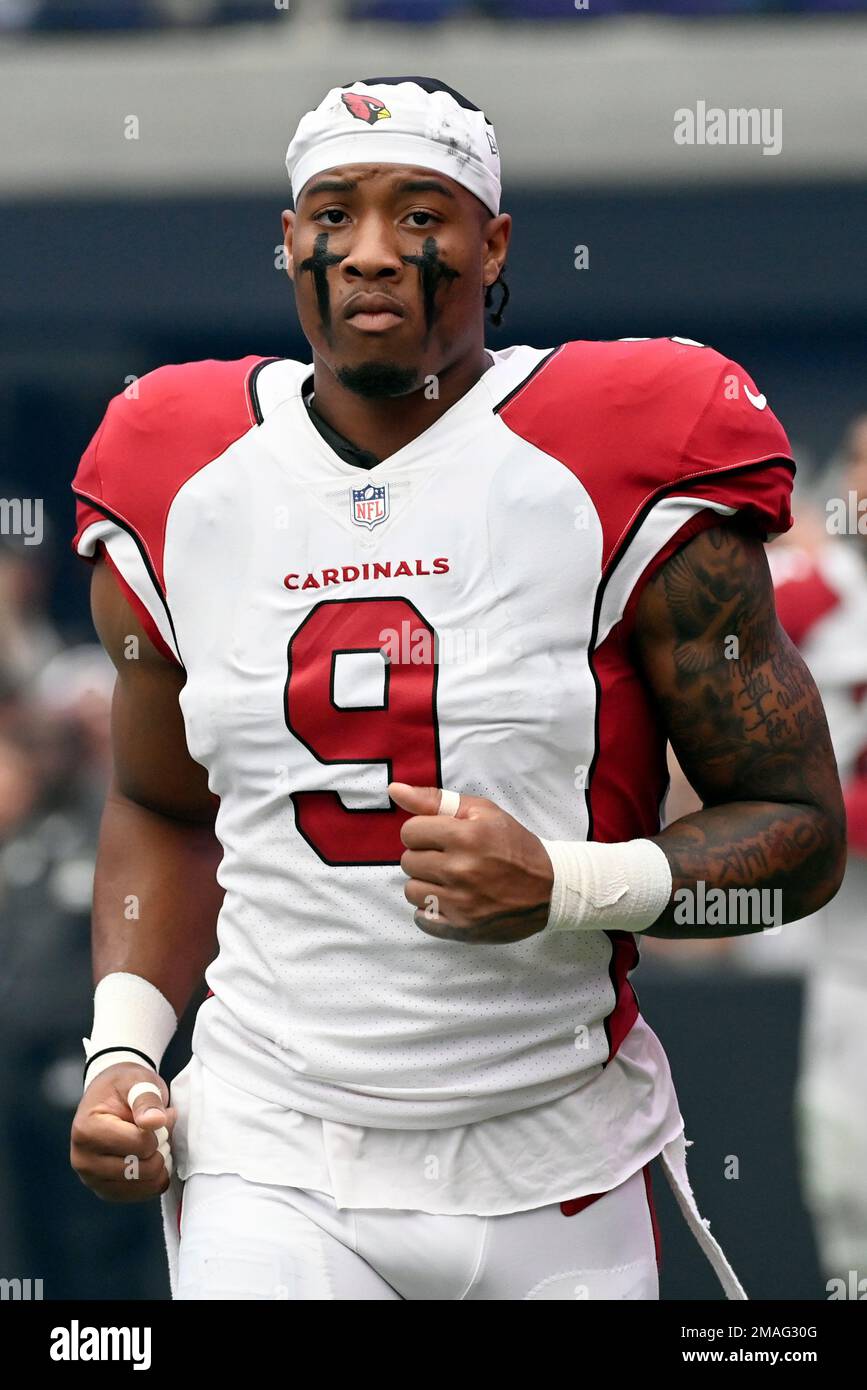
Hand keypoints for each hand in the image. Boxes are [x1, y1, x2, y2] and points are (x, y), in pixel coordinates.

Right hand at [70, 1062, 175, 1201]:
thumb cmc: (122, 1086)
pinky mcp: (105, 1191)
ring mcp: (92, 1179)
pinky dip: (155, 1177)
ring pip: (144, 1185)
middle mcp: (83, 1160)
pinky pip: (142, 1194)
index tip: (157, 1115)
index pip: (140, 1144)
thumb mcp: (136, 1081)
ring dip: (160, 1163)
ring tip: (155, 1141)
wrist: (108, 1096)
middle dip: (161, 1148)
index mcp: (86, 1131)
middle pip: (142, 1169)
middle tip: (160, 1129)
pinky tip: (151, 1157)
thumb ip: (146, 1099)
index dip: (159, 1130)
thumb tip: (155, 1122)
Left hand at [389, 781, 553, 942]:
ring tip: (450, 879)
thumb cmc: (514, 845)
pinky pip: (421, 918)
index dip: (423, 831)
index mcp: (466, 837)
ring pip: (411, 890)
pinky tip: (451, 900)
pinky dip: (431, 909)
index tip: (441, 837)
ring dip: (426, 883)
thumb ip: (435, 800)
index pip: (409, 832)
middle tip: (450, 858)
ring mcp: (460, 904)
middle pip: (408, 861)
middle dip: (425, 856)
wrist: (550, 889)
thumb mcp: (483, 812)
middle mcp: (460, 871)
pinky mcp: (461, 928)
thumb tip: (394, 790)